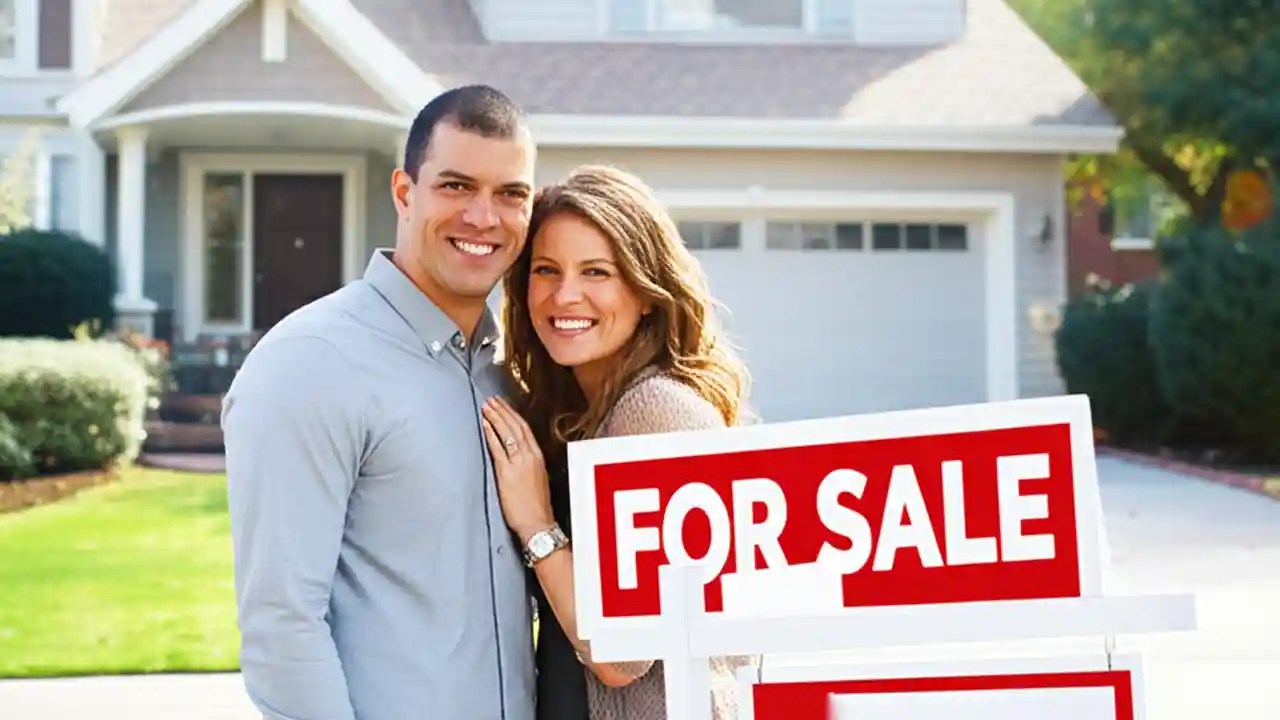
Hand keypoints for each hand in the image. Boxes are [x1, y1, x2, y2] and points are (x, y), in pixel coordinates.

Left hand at [481, 396, 555, 542]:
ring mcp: (519, 464)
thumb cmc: (536, 506)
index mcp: (538, 457)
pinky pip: (498, 448)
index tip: (503, 405)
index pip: (525, 429)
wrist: (538, 523)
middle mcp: (530, 457)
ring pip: (507, 433)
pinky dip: (491, 434)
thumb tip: (515, 456)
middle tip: (491, 400)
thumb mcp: (537, 479)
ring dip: (496, 418)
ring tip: (486, 407)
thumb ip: (527, 465)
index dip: (513, 415)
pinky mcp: (507, 473)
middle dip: (503, 411)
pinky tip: (485, 425)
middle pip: (515, 427)